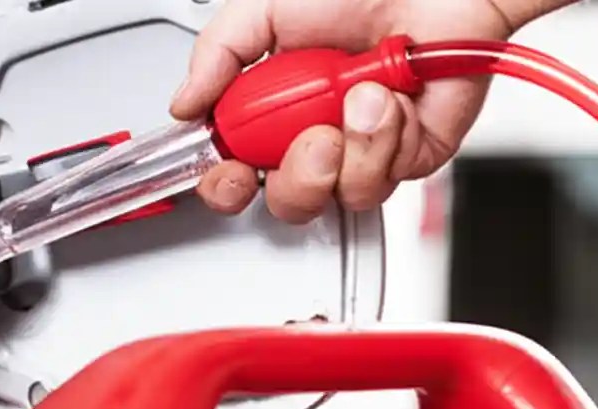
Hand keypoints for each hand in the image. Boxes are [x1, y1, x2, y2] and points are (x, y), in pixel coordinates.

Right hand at [170, 0, 519, 222]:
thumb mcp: (268, 8)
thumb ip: (218, 54)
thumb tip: (185, 105)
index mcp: (279, 108)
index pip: (239, 171)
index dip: (229, 185)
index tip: (232, 173)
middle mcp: (320, 136)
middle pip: (290, 201)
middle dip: (301, 176)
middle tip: (315, 136)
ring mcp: (366, 150)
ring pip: (344, 196)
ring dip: (354, 145)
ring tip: (365, 95)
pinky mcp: (411, 156)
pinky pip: (389, 176)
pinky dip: (390, 134)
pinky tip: (395, 99)